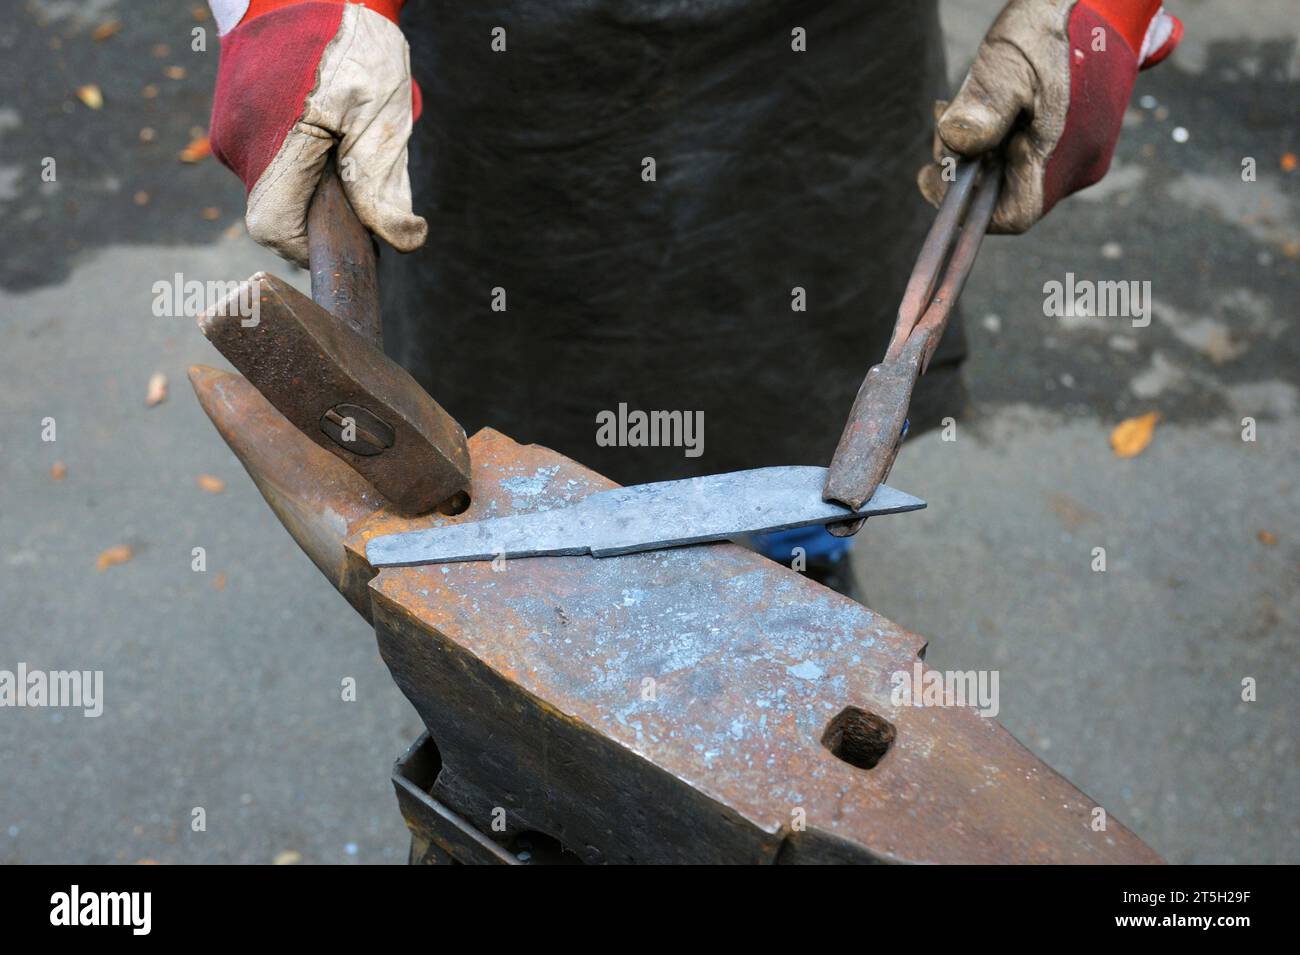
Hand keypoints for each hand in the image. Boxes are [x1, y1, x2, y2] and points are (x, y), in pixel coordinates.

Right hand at [208, 0, 426, 264]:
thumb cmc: (348, 39)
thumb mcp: (378, 114)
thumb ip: (382, 183)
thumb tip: (402, 241)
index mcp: (267, 148)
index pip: (276, 231)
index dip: (313, 244)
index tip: (352, 233)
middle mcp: (236, 145)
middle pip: (280, 209)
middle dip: (324, 203)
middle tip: (359, 163)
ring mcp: (230, 129)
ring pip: (279, 181)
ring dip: (317, 173)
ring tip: (345, 127)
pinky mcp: (234, 116)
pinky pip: (272, 154)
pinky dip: (304, 150)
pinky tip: (327, 116)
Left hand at [918, 0, 1180, 232]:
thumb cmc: (1059, 26)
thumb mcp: (1009, 64)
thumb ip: (984, 107)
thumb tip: (956, 145)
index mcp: (1067, 161)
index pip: (1011, 216)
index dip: (966, 208)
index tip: (931, 178)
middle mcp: (1079, 165)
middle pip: (1008, 190)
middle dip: (968, 164)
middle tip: (941, 120)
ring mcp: (1083, 148)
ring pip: (1015, 166)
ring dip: (980, 144)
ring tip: (958, 101)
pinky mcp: (1081, 130)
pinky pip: (1030, 146)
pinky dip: (1001, 130)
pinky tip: (989, 97)